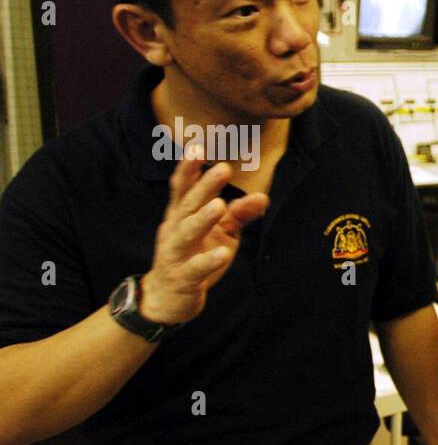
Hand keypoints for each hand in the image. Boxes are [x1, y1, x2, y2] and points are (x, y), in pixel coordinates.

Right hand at [140, 142, 267, 324]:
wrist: (167, 298)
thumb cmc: (194, 257)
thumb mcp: (220, 234)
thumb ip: (238, 215)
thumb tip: (262, 197)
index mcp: (181, 216)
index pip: (183, 188)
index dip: (189, 168)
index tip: (198, 146)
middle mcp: (174, 230)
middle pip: (187, 204)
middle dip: (204, 186)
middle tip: (223, 167)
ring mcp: (175, 254)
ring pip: (186, 233)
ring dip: (202, 218)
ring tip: (220, 205)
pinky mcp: (182, 278)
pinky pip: (194, 269)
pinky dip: (207, 261)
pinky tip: (222, 253)